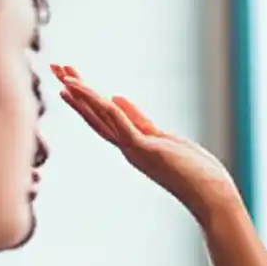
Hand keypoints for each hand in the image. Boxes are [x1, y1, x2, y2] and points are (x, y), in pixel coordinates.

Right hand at [51, 64, 240, 222]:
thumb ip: (140, 121)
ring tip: (64, 74)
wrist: (212, 198)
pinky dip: (109, 110)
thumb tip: (119, 98)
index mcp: (134, 143)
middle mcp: (129, 147)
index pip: (103, 115)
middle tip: (54, 66)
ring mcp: (137, 150)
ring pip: (103, 118)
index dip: (84, 96)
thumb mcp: (166, 139)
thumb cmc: (196, 172)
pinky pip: (124, 126)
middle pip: (95, 114)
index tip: (67, 78)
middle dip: (75, 89)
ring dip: (84, 96)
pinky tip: (98, 93)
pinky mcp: (149, 150)